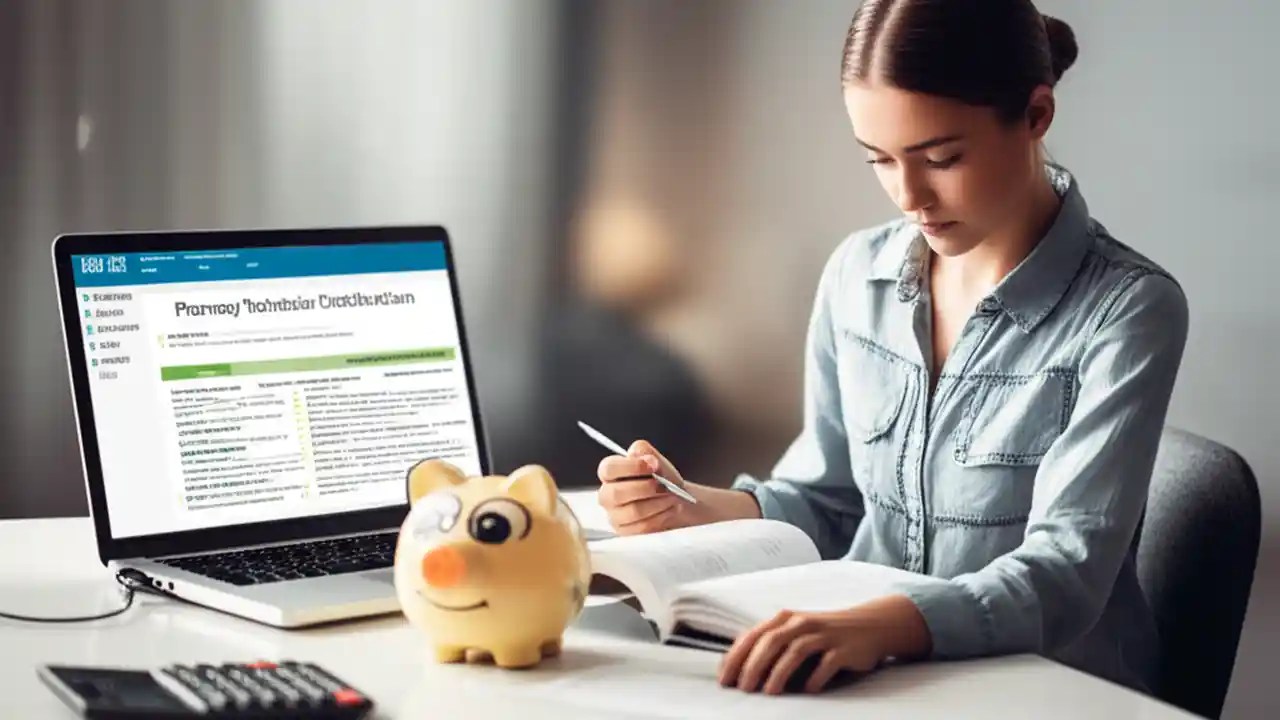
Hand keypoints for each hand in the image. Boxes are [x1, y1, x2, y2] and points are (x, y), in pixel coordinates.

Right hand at [596, 440, 695, 534]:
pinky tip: (669, 509)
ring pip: (633, 511)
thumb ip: (646, 452)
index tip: (653, 465)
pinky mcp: (625, 531)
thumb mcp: (656, 460)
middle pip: (617, 493)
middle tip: (664, 485)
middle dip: (646, 488)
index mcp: (609, 472)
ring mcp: (614, 515)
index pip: (609, 468)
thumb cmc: (661, 478)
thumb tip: (643, 457)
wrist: (674, 500)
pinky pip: (642, 526)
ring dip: (657, 503)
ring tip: (672, 497)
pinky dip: (660, 516)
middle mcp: (606, 494)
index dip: (631, 467)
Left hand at [718, 595, 931, 694]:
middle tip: (743, 688)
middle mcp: (801, 622)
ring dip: (780, 672)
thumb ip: (769, 645)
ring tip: (769, 692)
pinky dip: (815, 677)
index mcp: (784, 618)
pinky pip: (827, 663)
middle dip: (754, 665)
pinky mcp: (844, 648)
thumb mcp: (795, 633)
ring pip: (796, 650)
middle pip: (771, 641)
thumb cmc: (824, 634)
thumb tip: (737, 670)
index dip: (736, 657)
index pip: (753, 635)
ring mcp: (824, 634)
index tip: (725, 679)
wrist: (870, 625)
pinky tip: (807, 691)